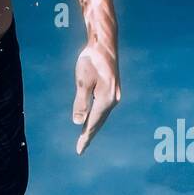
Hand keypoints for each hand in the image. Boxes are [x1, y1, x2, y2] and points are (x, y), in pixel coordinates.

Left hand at [72, 41, 120, 155]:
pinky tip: (92, 118)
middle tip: (81, 148)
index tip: (79, 150)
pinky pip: (104, 107)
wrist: (104, 44)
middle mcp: (114, 99)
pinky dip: (97, 115)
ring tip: (85, 137)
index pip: (93, 123)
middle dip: (89, 134)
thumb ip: (81, 103)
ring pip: (102, 115)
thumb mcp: (82, 82)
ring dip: (94, 125)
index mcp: (106, 99)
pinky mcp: (113, 89)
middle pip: (99, 121)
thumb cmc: (91, 60)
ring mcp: (115, 95)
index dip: (85, 137)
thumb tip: (78, 122)